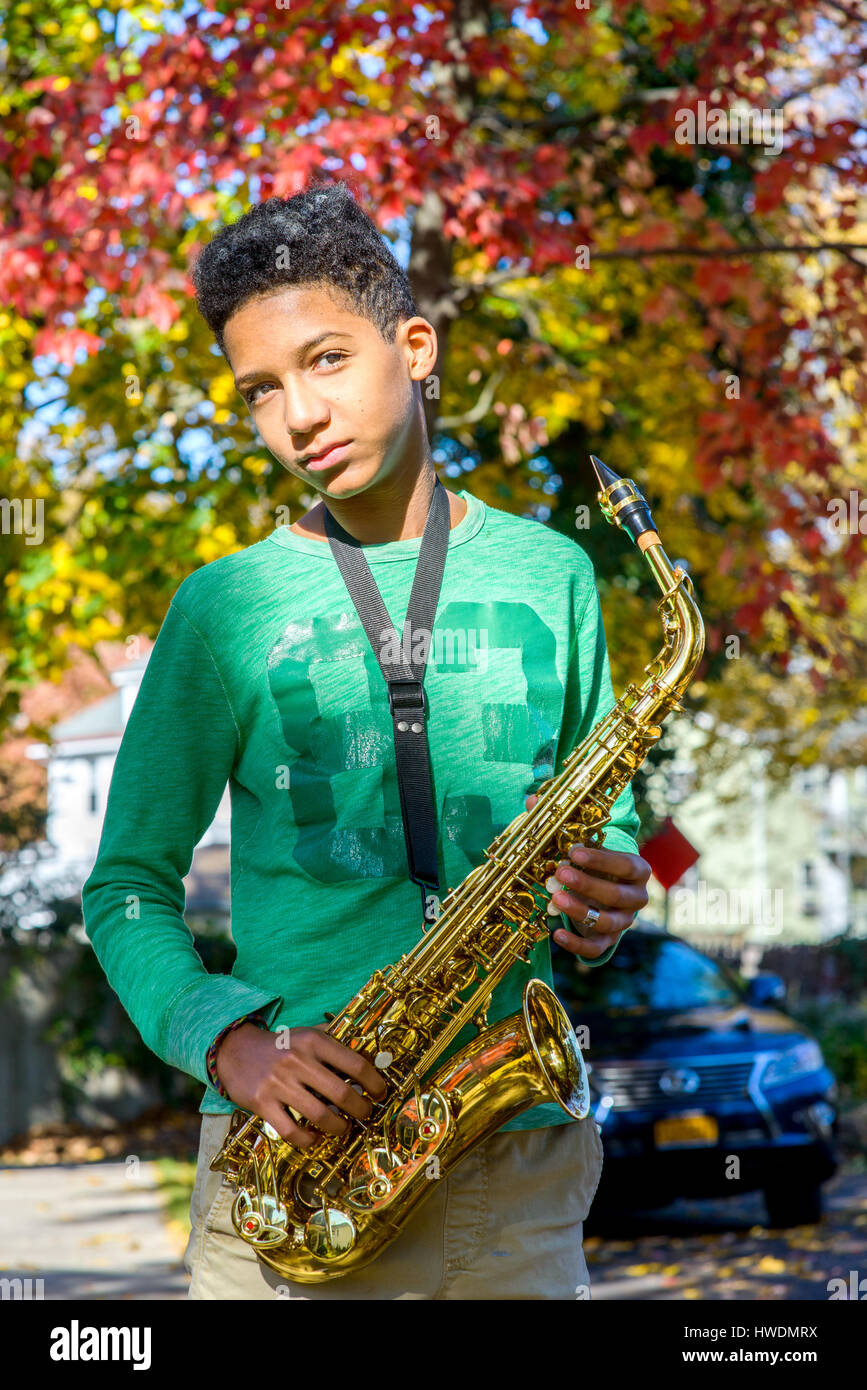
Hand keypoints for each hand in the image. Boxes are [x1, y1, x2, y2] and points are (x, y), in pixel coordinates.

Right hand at [214, 1022, 387, 1148]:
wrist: (236, 1049)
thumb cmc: (281, 1045)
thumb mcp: (308, 1034)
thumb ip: (335, 1044)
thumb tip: (371, 1060)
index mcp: (314, 1042)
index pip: (356, 1065)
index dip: (375, 1083)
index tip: (381, 1093)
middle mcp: (298, 1061)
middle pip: (342, 1094)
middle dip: (362, 1109)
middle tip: (365, 1114)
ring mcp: (279, 1084)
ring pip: (320, 1116)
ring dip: (339, 1127)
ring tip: (343, 1127)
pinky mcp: (262, 1104)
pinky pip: (292, 1131)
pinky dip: (309, 1139)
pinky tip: (316, 1137)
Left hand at [524, 793, 650, 960]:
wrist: (604, 895)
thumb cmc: (595, 864)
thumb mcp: (584, 844)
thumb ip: (562, 824)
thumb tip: (534, 799)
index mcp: (637, 870)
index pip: (626, 864)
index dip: (601, 859)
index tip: (574, 851)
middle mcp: (636, 897)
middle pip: (616, 895)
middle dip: (587, 884)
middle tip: (560, 872)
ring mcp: (623, 921)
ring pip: (606, 922)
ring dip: (580, 911)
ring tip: (555, 899)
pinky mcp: (608, 940)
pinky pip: (595, 948)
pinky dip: (575, 944)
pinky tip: (555, 932)